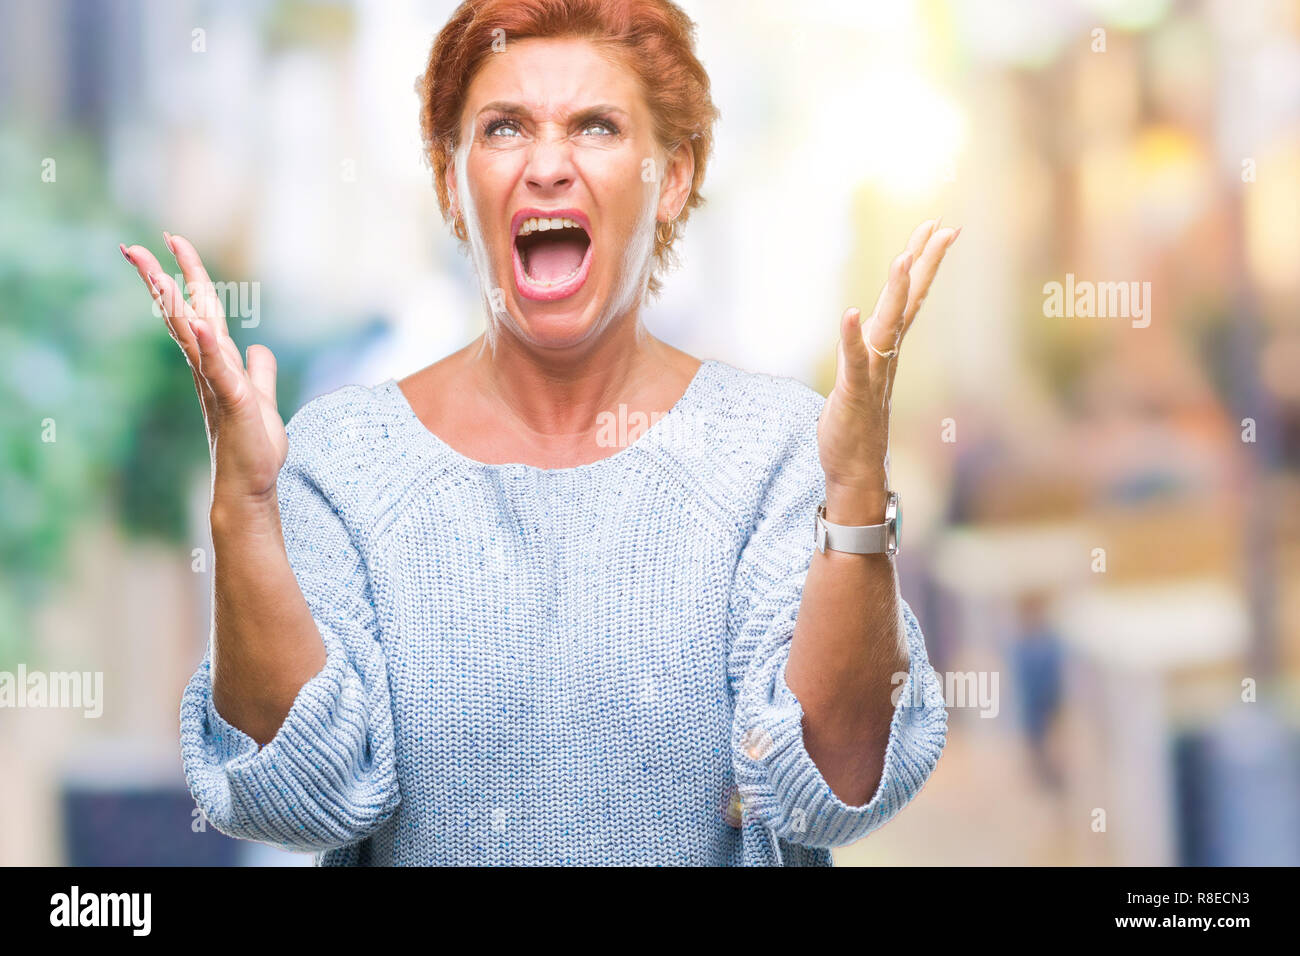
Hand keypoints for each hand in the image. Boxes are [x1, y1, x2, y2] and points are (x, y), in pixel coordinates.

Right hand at [120, 233, 286, 506]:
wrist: (250, 485)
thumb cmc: (252, 445)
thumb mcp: (261, 398)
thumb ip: (259, 372)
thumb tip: (260, 348)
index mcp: (218, 362)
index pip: (198, 310)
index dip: (186, 275)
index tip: (172, 241)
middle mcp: (210, 369)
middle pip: (182, 315)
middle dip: (160, 280)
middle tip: (133, 246)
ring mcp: (217, 385)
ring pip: (192, 337)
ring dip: (174, 305)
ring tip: (156, 272)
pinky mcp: (233, 403)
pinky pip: (220, 370)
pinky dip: (212, 347)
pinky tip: (202, 325)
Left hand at [816, 218, 959, 523]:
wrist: (855, 467)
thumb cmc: (857, 420)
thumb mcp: (862, 372)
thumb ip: (869, 344)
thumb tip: (870, 319)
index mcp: (888, 345)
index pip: (911, 295)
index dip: (926, 260)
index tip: (942, 226)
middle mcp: (887, 354)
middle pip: (909, 299)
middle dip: (924, 261)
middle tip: (943, 226)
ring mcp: (873, 372)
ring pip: (887, 325)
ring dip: (896, 292)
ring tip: (902, 258)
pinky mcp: (854, 391)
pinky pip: (855, 361)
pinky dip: (852, 337)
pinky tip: (850, 313)